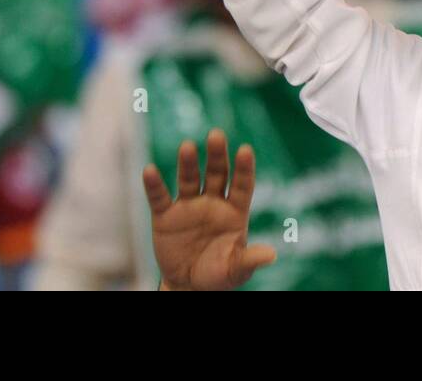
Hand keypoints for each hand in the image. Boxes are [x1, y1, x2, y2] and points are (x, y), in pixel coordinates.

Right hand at [143, 130, 275, 290]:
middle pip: (217, 173)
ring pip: (189, 179)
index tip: (246, 150)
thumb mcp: (235, 270)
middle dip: (217, 156)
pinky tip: (149, 171)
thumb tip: (272, 255)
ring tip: (187, 147)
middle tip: (216, 135)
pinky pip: (160, 197)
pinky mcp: (165, 216)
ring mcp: (189, 206)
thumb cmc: (218, 275)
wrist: (188, 286)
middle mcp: (213, 202)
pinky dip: (154, 184)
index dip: (244, 168)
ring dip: (188, 163)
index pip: (243, 184)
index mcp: (235, 211)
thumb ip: (249, 259)